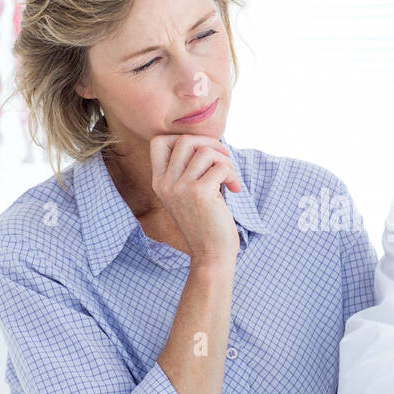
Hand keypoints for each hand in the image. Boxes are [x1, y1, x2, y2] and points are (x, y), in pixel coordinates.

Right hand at [150, 133, 242, 265]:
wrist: (211, 254)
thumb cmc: (205, 223)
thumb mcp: (187, 194)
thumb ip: (188, 170)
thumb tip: (208, 141)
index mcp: (159, 182)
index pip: (159, 141)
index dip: (184, 139)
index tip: (203, 152)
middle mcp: (165, 183)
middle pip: (185, 140)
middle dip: (210, 144)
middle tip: (224, 160)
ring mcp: (180, 188)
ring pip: (205, 151)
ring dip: (225, 162)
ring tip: (230, 179)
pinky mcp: (200, 193)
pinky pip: (221, 167)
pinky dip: (232, 175)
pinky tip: (235, 190)